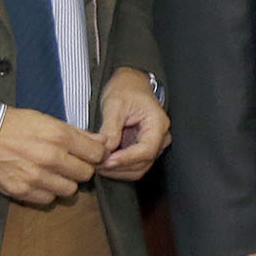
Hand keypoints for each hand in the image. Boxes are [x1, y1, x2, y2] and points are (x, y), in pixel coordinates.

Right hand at [0, 107, 105, 205]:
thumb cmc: (12, 125)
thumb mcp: (45, 119)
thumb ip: (76, 133)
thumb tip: (101, 141)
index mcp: (58, 136)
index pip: (96, 153)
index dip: (96, 154)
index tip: (90, 154)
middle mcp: (50, 158)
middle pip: (86, 173)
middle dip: (81, 168)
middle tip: (71, 163)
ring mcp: (36, 177)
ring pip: (70, 189)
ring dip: (65, 182)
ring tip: (54, 172)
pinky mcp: (22, 191)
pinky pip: (49, 200)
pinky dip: (47, 192)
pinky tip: (40, 181)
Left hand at [95, 67, 169, 181]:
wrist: (131, 85)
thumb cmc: (126, 89)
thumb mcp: (115, 103)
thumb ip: (110, 127)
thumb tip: (105, 148)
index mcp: (158, 124)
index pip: (147, 150)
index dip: (127, 159)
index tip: (108, 161)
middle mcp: (160, 138)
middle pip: (142, 163)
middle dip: (118, 167)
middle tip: (95, 163)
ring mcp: (152, 146)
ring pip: (137, 169)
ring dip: (116, 170)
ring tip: (96, 163)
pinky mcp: (142, 150)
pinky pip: (132, 166)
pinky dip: (117, 168)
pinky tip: (102, 162)